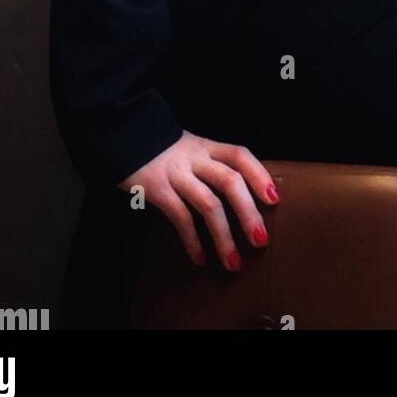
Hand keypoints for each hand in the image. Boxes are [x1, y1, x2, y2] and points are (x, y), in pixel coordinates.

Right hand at [117, 129, 280, 270]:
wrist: (121, 133)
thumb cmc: (161, 148)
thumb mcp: (189, 148)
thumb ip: (209, 165)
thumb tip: (238, 195)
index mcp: (206, 146)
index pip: (239, 155)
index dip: (259, 175)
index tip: (274, 199)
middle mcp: (194, 157)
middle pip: (230, 181)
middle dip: (248, 213)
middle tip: (261, 240)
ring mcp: (176, 172)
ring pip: (208, 204)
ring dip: (224, 236)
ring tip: (234, 262)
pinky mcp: (156, 188)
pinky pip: (180, 217)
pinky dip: (193, 240)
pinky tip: (201, 259)